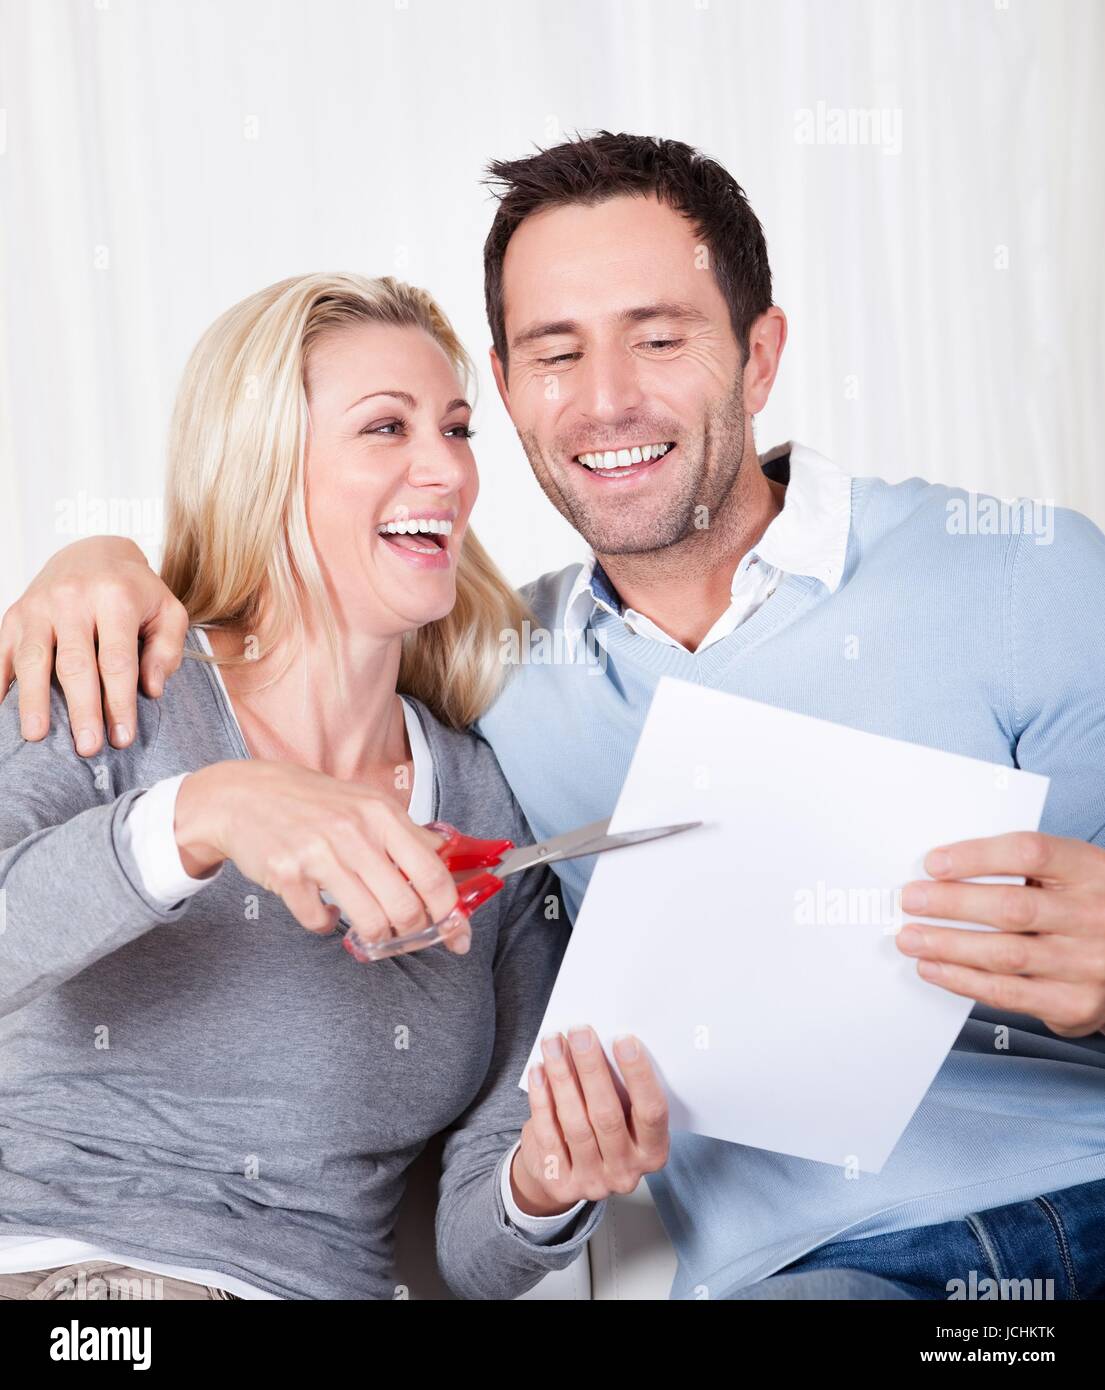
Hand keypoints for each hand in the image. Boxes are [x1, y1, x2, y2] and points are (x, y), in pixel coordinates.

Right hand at [0, 537, 186, 755]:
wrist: (93, 553)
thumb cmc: (136, 592)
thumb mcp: (168, 611)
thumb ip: (167, 650)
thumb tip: (152, 690)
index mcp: (115, 598)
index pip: (117, 661)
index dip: (120, 703)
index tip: (123, 738)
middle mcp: (72, 599)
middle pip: (75, 664)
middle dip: (81, 710)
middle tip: (87, 748)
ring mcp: (38, 606)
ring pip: (33, 658)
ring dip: (33, 701)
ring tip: (37, 736)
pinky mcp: (13, 614)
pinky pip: (1, 652)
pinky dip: (0, 682)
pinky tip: (2, 710)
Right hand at [175, 760, 467, 954]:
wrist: (244, 796)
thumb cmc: (312, 802)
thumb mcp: (365, 803)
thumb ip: (406, 831)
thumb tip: (447, 855)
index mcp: (381, 813)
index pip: (432, 872)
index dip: (450, 911)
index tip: (457, 933)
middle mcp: (354, 832)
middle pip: (405, 906)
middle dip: (412, 932)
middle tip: (406, 934)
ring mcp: (319, 854)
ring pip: (369, 921)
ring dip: (375, 935)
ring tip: (370, 928)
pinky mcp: (288, 875)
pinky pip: (320, 922)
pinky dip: (326, 925)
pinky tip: (324, 910)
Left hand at [510, 1028, 668, 1215]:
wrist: (569, 1174)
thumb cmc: (603, 1128)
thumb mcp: (624, 1114)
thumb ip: (621, 1088)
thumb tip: (602, 1041)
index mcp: (653, 1151)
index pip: (652, 1112)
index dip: (638, 1075)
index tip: (624, 1040)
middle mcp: (627, 1171)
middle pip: (608, 1115)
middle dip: (592, 1068)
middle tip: (580, 1032)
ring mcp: (593, 1182)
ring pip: (575, 1123)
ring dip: (562, 1077)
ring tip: (553, 1043)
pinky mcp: (561, 1183)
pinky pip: (548, 1134)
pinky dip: (541, 1099)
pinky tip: (538, 1071)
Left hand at [897, 832, 1104, 1036]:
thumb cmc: (1087, 908)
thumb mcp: (1072, 875)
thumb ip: (1024, 869)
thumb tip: (944, 870)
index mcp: (1091, 871)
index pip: (1030, 853)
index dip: (976, 856)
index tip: (934, 863)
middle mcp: (1094, 917)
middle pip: (1012, 907)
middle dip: (951, 903)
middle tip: (911, 899)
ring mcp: (1088, 964)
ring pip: (1004, 954)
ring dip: (948, 945)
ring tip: (912, 938)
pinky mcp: (1074, 1004)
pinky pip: (1007, 993)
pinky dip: (962, 980)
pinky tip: (935, 968)